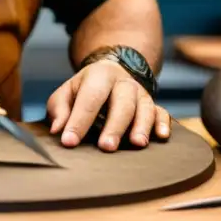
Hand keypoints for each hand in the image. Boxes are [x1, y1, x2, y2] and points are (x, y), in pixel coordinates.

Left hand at [47, 60, 170, 151]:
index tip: (68, 142)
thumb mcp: (67, 92)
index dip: (79, 121)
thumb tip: (57, 129)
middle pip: (122, 102)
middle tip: (106, 147)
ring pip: (145, 108)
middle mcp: (123, 83)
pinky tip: (161, 136)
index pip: (89, 99)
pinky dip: (163, 124)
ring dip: (142, 126)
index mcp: (99, 75)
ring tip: (136, 143)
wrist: (112, 73)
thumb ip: (59, 108)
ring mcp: (141, 94)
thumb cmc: (86, 89)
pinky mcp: (154, 106)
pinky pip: (162, 113)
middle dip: (114, 126)